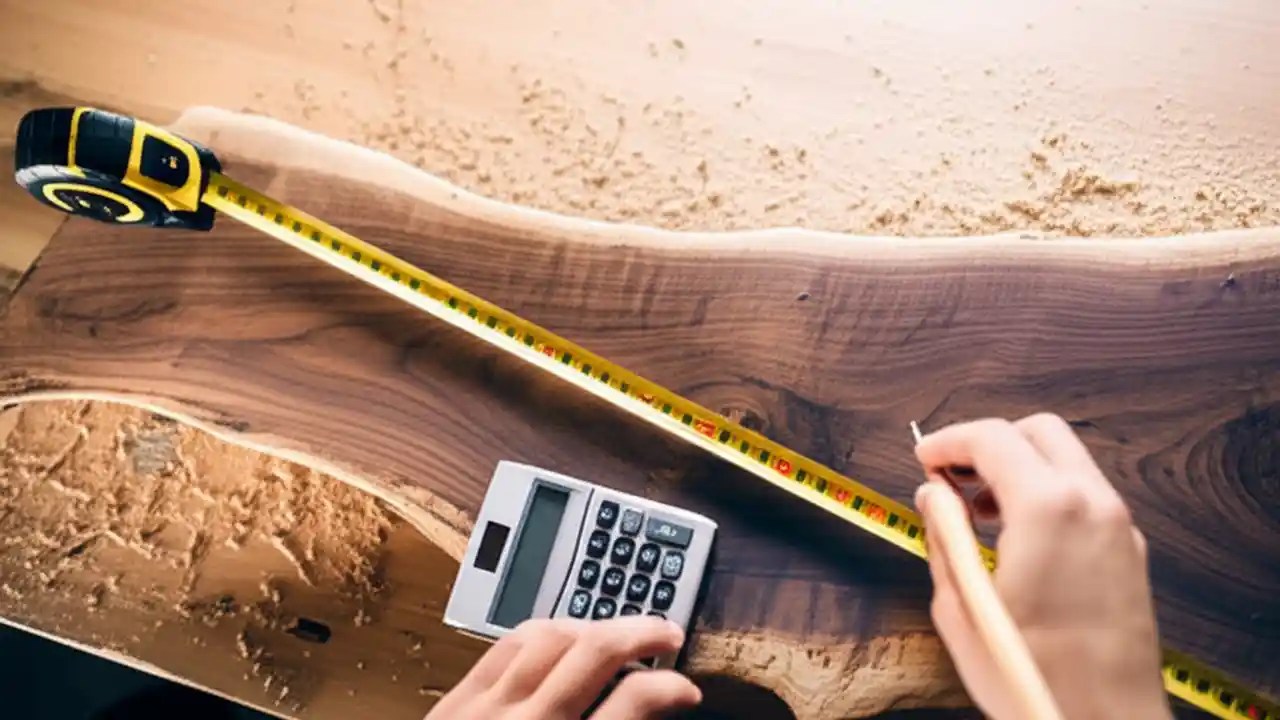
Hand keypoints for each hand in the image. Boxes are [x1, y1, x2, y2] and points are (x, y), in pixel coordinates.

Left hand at [425, 616, 700, 719]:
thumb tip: (647, 708)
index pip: (634, 702)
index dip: (671, 687)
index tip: (686, 689)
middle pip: (595, 650)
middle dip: (642, 632)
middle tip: (668, 635)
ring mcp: (484, 711)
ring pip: (552, 634)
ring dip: (594, 626)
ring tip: (619, 634)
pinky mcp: (453, 705)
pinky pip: (507, 644)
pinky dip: (545, 633)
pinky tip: (563, 638)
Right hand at [913, 414, 1171, 719]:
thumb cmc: (1037, 678)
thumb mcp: (963, 607)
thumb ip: (944, 538)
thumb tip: (934, 498)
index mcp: (1048, 509)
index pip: (994, 437)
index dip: (949, 441)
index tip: (925, 458)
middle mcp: (1093, 505)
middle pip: (1040, 431)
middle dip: (990, 443)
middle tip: (950, 475)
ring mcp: (1119, 527)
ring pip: (1067, 460)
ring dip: (1020, 467)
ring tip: (979, 511)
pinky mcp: (1130, 551)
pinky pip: (1086, 496)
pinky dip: (1048, 493)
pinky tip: (1017, 537)